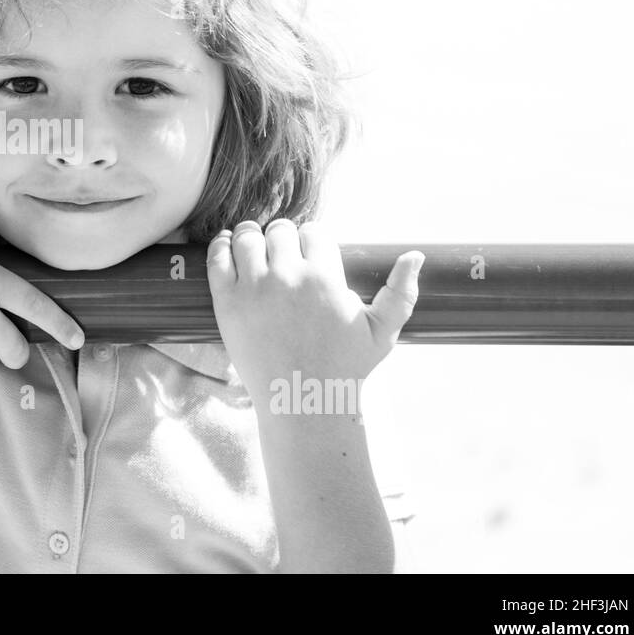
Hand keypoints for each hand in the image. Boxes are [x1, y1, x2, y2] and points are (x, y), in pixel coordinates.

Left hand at [206, 219, 423, 396]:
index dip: (311, 239)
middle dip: (283, 238)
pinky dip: (221, 246)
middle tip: (282, 254)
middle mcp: (288, 277)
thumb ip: (401, 292)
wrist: (304, 403)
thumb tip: (416, 255)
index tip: (308, 252)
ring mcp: (254, 289)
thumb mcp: (382, 331)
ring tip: (256, 248)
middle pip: (280, 231)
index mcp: (325, 278)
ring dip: (252, 237)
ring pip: (248, 237)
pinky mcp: (227, 303)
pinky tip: (229, 246)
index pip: (313, 231)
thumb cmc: (345, 369)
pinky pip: (218, 258)